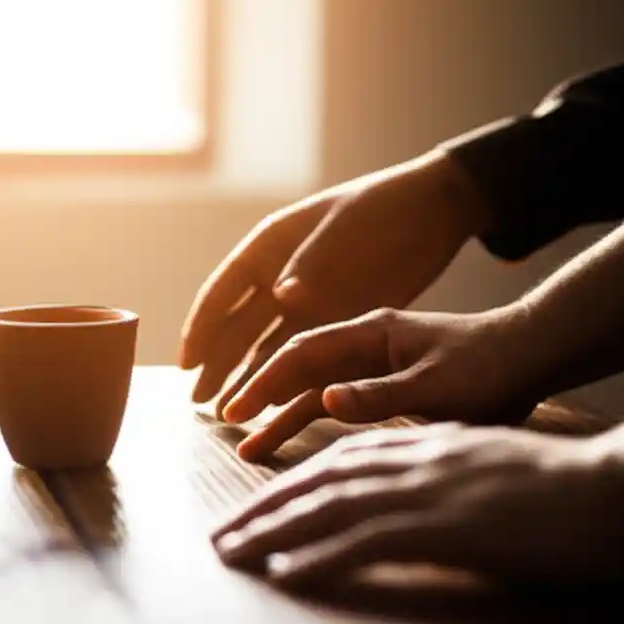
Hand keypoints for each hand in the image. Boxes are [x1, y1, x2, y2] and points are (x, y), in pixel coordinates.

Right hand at [179, 150, 492, 411]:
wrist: (436, 211)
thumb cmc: (383, 210)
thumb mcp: (346, 232)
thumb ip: (314, 265)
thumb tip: (283, 296)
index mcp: (269, 247)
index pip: (222, 292)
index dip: (202, 328)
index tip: (188, 362)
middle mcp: (278, 277)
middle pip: (238, 326)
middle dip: (218, 365)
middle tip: (200, 403)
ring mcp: (306, 299)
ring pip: (267, 344)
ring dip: (248, 376)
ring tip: (229, 412)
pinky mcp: (335, 317)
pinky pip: (303, 353)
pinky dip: (287, 377)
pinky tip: (273, 403)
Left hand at [211, 425, 623, 589]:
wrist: (610, 489)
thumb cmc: (561, 486)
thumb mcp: (487, 467)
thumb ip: (442, 475)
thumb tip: (411, 498)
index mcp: (424, 446)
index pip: (340, 459)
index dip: (293, 480)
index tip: (260, 500)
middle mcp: (412, 461)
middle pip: (317, 480)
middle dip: (262, 507)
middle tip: (222, 534)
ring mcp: (422, 492)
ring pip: (324, 508)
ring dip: (268, 531)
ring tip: (229, 552)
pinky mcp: (438, 527)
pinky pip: (360, 543)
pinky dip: (315, 557)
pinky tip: (283, 574)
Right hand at [222, 306, 541, 460]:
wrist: (531, 357)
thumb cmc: (489, 367)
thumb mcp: (436, 385)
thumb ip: (380, 395)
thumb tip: (325, 402)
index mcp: (371, 333)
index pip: (303, 353)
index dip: (265, 380)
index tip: (237, 407)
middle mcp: (364, 345)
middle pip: (299, 369)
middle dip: (261, 395)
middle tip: (226, 423)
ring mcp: (372, 365)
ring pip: (314, 390)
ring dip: (281, 414)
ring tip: (249, 446)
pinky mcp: (384, 385)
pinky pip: (336, 402)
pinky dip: (310, 420)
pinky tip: (289, 441)